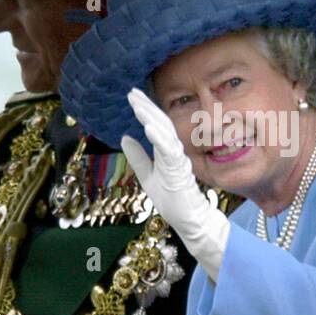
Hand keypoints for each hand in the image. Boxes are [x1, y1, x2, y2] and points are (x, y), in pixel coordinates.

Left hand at [121, 88, 230, 282]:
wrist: (190, 222)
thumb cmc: (174, 201)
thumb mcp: (148, 176)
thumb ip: (138, 157)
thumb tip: (125, 137)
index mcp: (168, 152)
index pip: (157, 126)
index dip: (145, 110)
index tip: (133, 96)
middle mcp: (175, 153)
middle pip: (161, 124)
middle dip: (146, 107)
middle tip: (132, 92)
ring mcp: (178, 162)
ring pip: (165, 133)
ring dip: (151, 118)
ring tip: (138, 105)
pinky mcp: (180, 173)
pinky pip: (169, 152)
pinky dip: (159, 138)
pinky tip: (148, 127)